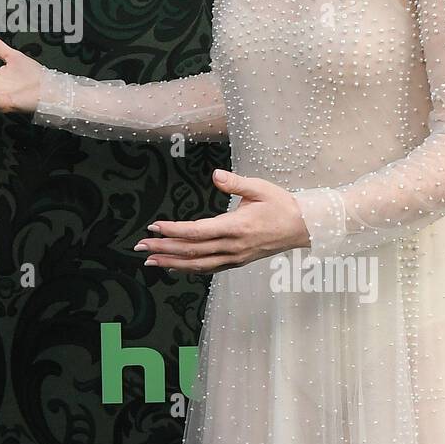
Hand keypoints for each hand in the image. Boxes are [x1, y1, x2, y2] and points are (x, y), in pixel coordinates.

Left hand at [134, 169, 309, 272]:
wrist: (303, 228)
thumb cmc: (281, 205)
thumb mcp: (260, 188)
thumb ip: (235, 182)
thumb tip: (215, 175)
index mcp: (236, 227)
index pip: (197, 232)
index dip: (173, 231)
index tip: (154, 227)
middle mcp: (232, 246)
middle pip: (192, 251)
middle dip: (164, 249)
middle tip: (140, 246)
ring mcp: (234, 257)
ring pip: (197, 264)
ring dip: (172, 263)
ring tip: (150, 260)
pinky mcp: (236, 261)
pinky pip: (208, 268)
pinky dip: (188, 269)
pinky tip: (174, 266)